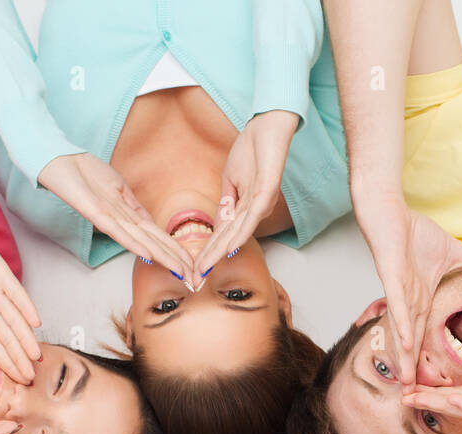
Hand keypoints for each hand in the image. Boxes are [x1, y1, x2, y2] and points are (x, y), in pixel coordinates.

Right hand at [0, 231, 42, 384]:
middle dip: (20, 359)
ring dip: (26, 338)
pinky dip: (25, 306)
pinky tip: (35, 321)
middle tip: (30, 380)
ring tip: (36, 356)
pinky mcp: (2, 276)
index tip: (16, 383)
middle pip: (9, 339)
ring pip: (16, 320)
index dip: (6, 365)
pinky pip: (17, 293)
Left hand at [38, 152, 194, 285]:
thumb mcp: (118, 189)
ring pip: (140, 240)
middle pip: (153, 243)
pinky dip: (133, 242)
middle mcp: (120, 222)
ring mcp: (108, 218)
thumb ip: (135, 208)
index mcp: (128, 216)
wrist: (59, 161)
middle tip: (193, 278)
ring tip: (179, 271)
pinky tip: (146, 253)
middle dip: (175, 260)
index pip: (157, 236)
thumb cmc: (86, 173)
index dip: (176, 251)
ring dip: (161, 257)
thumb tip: (151, 223)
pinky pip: (116, 230)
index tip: (193, 266)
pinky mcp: (94, 212)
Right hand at [192, 110, 298, 279]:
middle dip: (210, 258)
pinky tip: (231, 248)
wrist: (268, 128)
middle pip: (227, 240)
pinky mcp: (267, 193)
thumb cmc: (252, 150)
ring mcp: (261, 204)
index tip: (193, 267)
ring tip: (205, 267)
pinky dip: (241, 234)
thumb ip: (225, 203)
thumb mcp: (231, 180)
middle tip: (195, 277)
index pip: (222, 234)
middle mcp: (253, 212)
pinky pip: (251, 219)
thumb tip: (218, 224)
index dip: (207, 251)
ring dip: (219, 252)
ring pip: (237, 234)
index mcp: (243, 209)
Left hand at [354, 192, 461, 386]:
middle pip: (411, 341)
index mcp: (421, 299)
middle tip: (413, 396)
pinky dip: (403, 322)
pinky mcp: (392, 278)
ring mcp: (399, 291)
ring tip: (407, 380)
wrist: (390, 213)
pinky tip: (406, 341)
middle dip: (411, 368)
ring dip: (404, 355)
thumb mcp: (455, 252)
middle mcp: (408, 301)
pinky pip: (398, 304)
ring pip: (402, 329)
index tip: (429, 382)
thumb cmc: (415, 233)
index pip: (423, 334)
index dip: (424, 358)